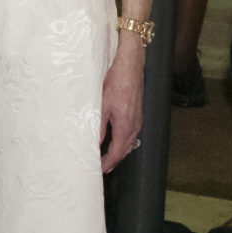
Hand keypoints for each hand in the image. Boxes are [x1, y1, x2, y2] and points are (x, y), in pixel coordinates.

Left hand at [100, 43, 144, 171]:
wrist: (129, 62)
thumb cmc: (116, 80)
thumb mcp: (101, 104)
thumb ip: (98, 126)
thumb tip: (94, 143)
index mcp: (126, 125)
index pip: (117, 152)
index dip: (108, 163)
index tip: (99, 170)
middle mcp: (135, 124)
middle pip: (125, 150)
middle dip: (113, 160)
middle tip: (101, 168)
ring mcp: (137, 118)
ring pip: (128, 142)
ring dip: (118, 151)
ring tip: (105, 157)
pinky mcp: (136, 112)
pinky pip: (130, 133)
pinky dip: (122, 141)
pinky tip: (114, 139)